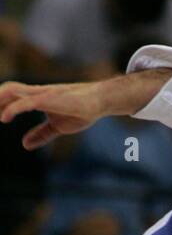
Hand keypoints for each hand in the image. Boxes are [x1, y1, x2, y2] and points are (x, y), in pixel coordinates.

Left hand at [0, 67, 171, 148]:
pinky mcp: (50, 99)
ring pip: (13, 91)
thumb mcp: (57, 126)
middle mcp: (37, 93)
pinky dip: (13, 108)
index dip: (1, 104)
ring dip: (0, 100)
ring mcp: (43, 94)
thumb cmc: (81, 111)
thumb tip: (24, 144)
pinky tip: (4, 118)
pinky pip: (27, 101)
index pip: (13, 95)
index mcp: (37, 98)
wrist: (99, 102)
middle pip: (9, 90)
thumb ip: (41, 134)